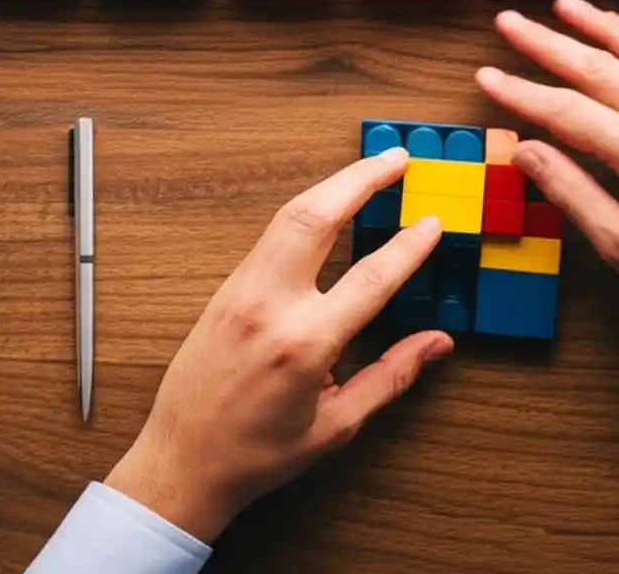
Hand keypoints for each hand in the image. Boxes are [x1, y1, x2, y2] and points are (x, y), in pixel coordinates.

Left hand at [104, 149, 452, 541]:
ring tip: (367, 171)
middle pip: (316, 216)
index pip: (372, 276)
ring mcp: (239, 292)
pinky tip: (324, 208)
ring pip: (286, 217)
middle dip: (360, 179)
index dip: (410, 246)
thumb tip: (436, 344)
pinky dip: (302, 213)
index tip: (433, 222)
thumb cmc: (256, 453)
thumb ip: (390, 377)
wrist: (182, 461)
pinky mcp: (223, 292)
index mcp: (303, 343)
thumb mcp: (336, 426)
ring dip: (329, 187)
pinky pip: (268, 238)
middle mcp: (268, 306)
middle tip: (396, 158)